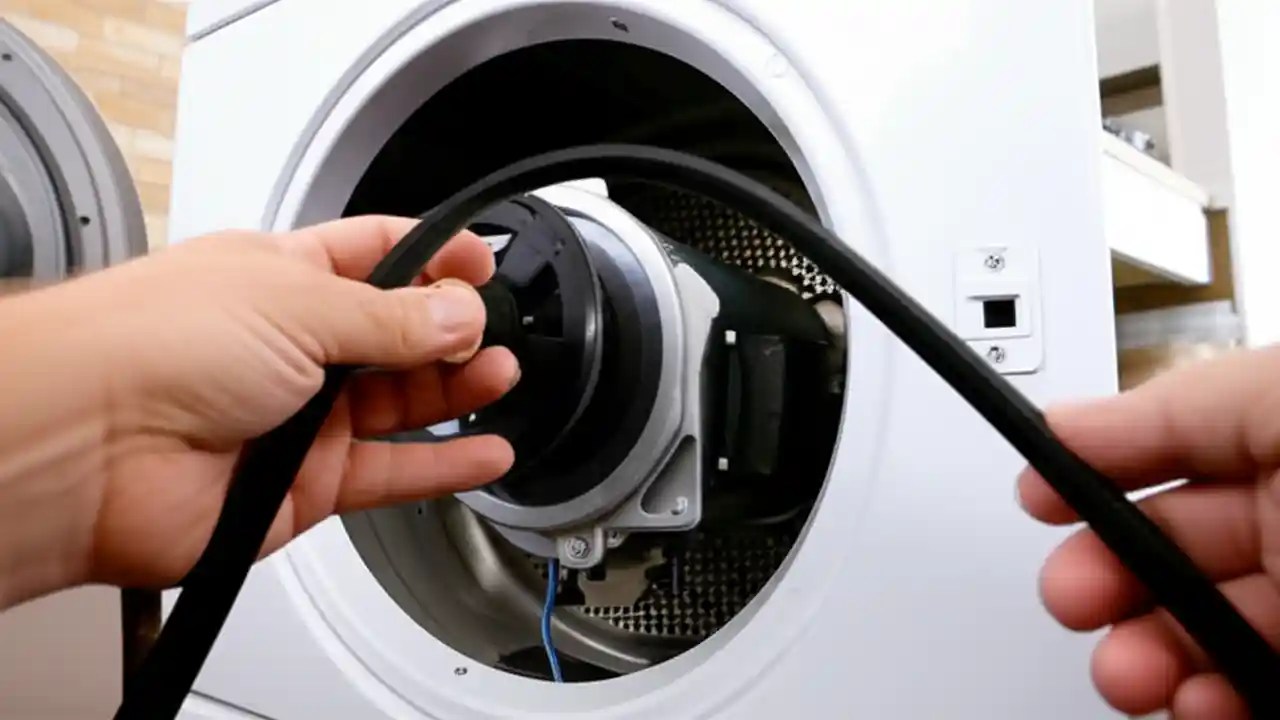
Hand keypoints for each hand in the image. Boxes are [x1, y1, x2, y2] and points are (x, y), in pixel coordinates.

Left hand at [0, 217, 517, 606]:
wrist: (89, 448)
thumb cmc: (152, 345)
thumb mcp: (297, 302)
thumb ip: (391, 318)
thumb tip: (457, 313)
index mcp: (283, 276)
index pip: (376, 256)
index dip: (432, 258)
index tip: (483, 266)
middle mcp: (293, 346)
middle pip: (398, 334)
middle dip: (453, 329)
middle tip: (491, 334)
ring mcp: (301, 416)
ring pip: (401, 403)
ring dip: (456, 390)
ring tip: (499, 379)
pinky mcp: (306, 483)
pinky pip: (392, 472)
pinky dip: (443, 466)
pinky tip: (483, 452)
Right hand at [1017, 347, 1279, 718]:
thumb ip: (1178, 403)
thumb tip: (1067, 424)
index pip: (1168, 457)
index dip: (1092, 474)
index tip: (1038, 498)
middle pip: (1164, 554)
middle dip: (1099, 577)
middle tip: (1076, 594)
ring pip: (1190, 638)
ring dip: (1136, 657)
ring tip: (1129, 670)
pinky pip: (1234, 700)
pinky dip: (1196, 708)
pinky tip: (1193, 702)